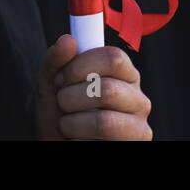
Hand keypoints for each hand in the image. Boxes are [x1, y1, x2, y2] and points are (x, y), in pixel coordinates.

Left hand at [35, 35, 151, 139]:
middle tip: (62, 103)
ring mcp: (138, 128)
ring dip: (72, 124)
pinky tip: (78, 140)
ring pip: (104, 123)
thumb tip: (68, 40)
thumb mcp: (51, 83)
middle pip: (107, 89)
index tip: (61, 77)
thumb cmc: (60, 113)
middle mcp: (138, 99)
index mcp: (124, 75)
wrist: (57, 144)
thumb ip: (56, 59)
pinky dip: (77, 142)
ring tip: (67, 125)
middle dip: (71, 97)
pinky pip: (98, 144)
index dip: (81, 65)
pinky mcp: (134, 148)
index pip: (114, 57)